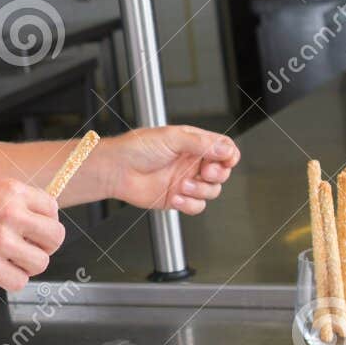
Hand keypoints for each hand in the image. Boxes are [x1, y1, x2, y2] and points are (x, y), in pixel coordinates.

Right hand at [0, 176, 64, 290]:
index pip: (51, 210)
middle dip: (44, 244)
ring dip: (28, 264)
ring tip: (10, 261)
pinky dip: (11, 280)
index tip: (33, 228)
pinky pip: (19, 282)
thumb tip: (34, 216)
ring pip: (40, 263)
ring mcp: (0, 243)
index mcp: (10, 191)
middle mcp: (10, 215)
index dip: (44, 221)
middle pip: (54, 238)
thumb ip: (10, 199)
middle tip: (28, 247)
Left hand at [100, 126, 239, 214]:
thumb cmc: (137, 148)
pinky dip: (189, 204)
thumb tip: (225, 149)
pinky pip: (196, 206)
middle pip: (222, 172)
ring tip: (182, 185)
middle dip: (217, 174)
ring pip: (211, 191)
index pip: (223, 149)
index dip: (229, 155)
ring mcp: (185, 181)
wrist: (116, 170)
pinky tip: (175, 197)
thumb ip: (201, 143)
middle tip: (205, 172)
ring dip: (200, 190)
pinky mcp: (177, 198)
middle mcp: (191, 163)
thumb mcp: (172, 137)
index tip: (227, 160)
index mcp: (193, 144)